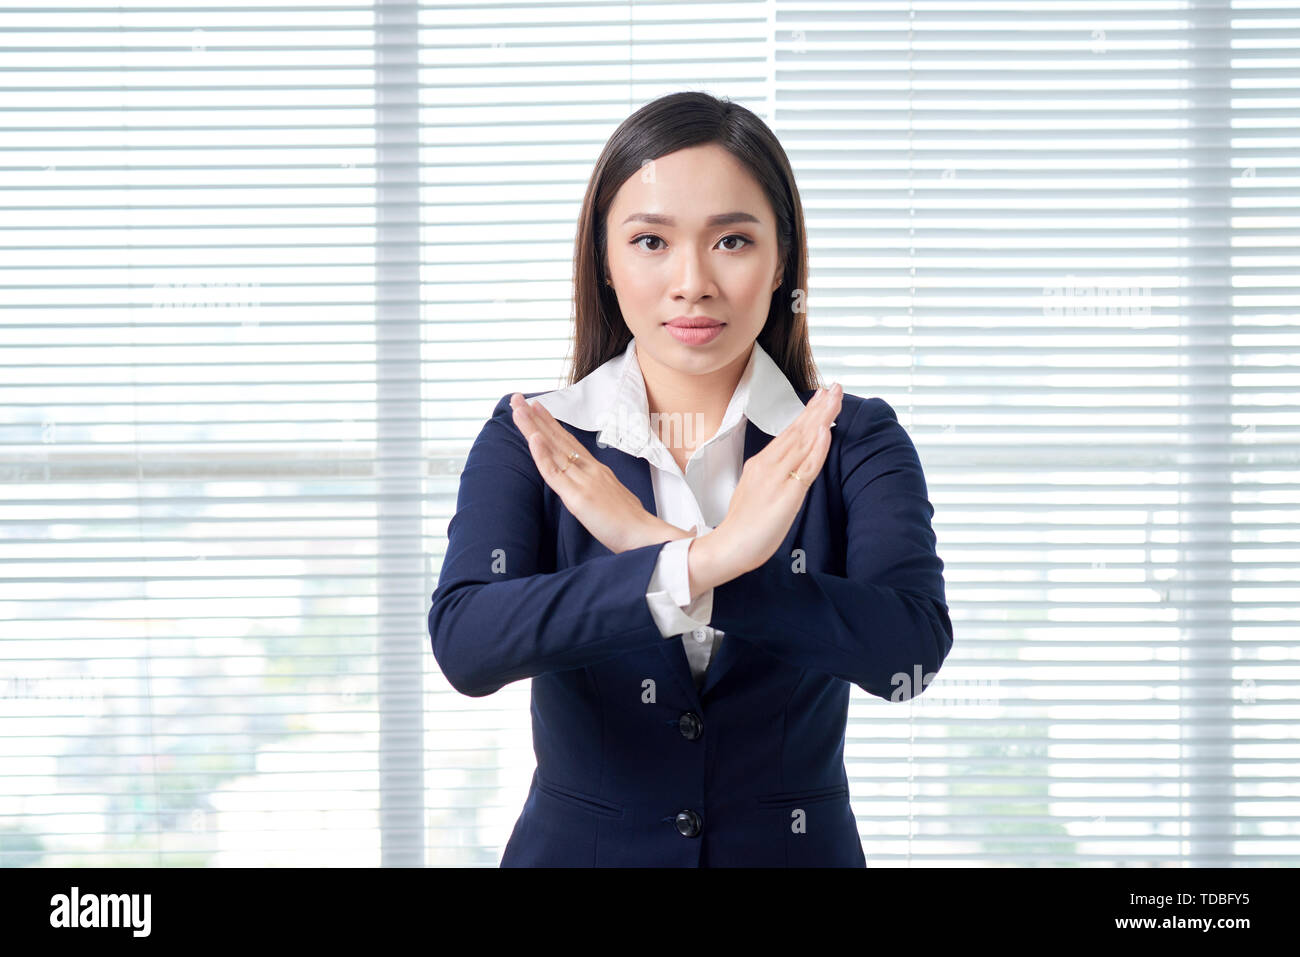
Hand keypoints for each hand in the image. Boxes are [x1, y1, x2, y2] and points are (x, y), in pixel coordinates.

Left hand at [511, 393, 686, 554]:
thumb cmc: (633, 525)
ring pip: (553, 449)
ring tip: (518, 409)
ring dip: (534, 428)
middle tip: (518, 399)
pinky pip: (556, 473)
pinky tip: (533, 438)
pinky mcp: (578, 497)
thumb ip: (602, 491)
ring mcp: (584, 481)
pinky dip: (543, 454)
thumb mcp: (615, 499)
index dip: (552, 425)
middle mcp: (590, 470)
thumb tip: (593, 491)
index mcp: (597, 471)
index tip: (538, 409)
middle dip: (537, 418)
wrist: (646, 536)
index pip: (570, 443)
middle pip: (558, 439)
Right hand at [686, 383, 842, 597]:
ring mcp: (777, 477)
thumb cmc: (743, 525)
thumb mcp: (756, 491)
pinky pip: (806, 466)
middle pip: (798, 430)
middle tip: (834, 387)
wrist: (730, 545)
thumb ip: (772, 475)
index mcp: (761, 463)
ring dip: (821, 418)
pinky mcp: (787, 493)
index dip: (807, 413)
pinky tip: (825, 431)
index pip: (789, 432)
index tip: (821, 396)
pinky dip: (817, 446)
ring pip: (803, 441)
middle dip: (818, 407)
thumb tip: (788, 466)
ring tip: (835, 398)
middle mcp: (769, 464)